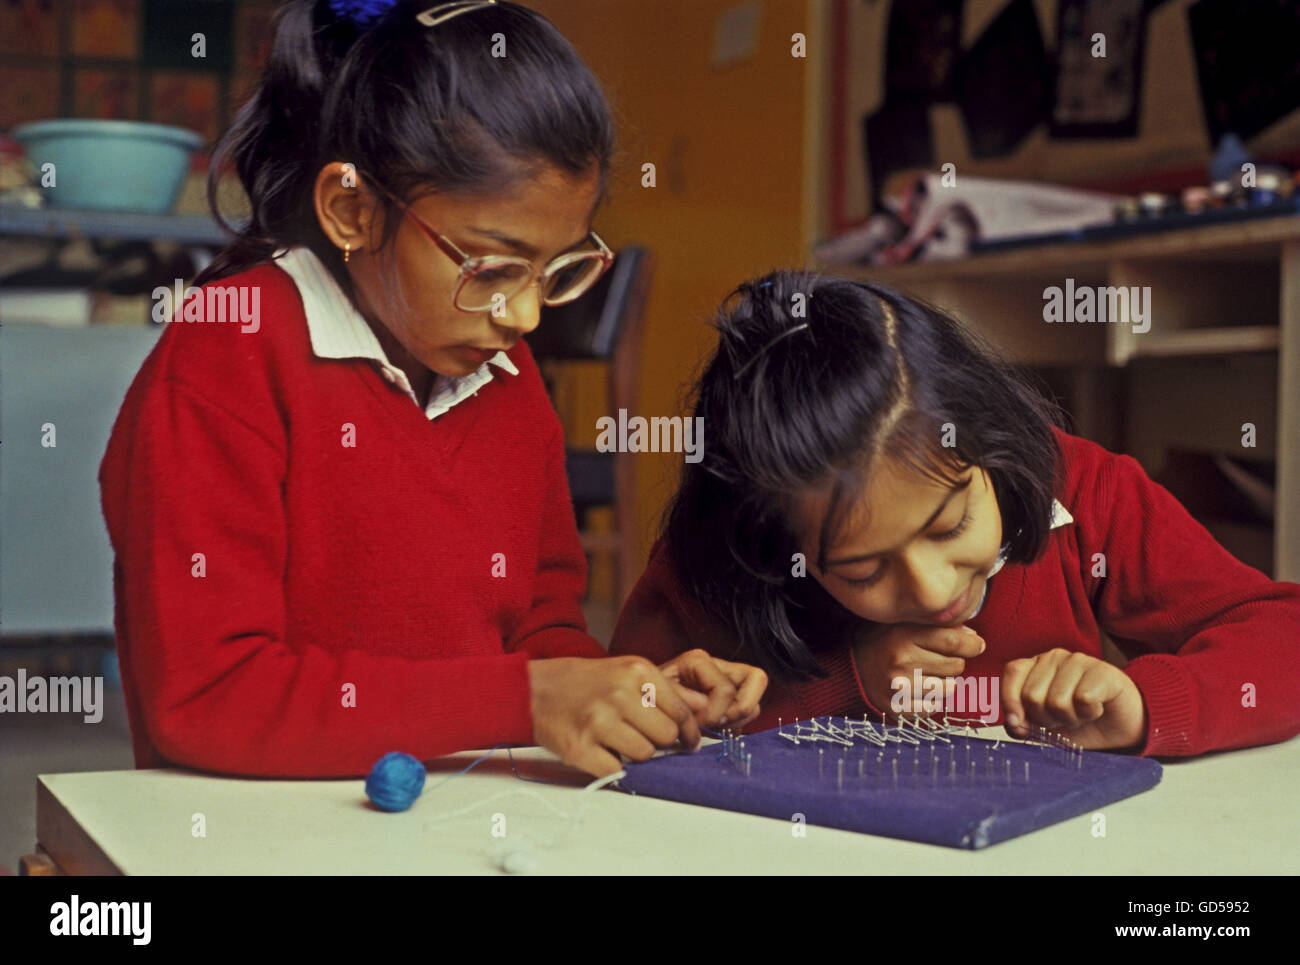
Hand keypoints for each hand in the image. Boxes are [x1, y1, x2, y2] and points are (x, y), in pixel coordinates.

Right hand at [528, 657, 701, 777]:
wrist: (533, 689)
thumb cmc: (587, 682)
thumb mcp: (626, 672)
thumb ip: (667, 690)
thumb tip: (704, 709)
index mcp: (635, 671)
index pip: (680, 711)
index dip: (689, 732)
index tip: (688, 742)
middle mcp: (619, 693)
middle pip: (666, 736)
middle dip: (660, 742)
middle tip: (645, 736)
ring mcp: (598, 721)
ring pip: (645, 755)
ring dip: (637, 755)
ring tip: (620, 741)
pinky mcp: (579, 748)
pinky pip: (616, 770)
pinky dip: (612, 766)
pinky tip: (602, 750)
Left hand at [657, 649, 767, 730]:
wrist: (645, 703)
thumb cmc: (648, 696)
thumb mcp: (655, 695)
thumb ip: (680, 700)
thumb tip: (706, 708)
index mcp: (699, 661)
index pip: (725, 689)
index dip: (714, 713)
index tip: (695, 725)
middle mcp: (719, 666)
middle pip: (756, 680)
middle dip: (737, 712)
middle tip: (714, 725)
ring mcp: (729, 682)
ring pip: (755, 702)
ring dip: (736, 722)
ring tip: (711, 728)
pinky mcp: (733, 700)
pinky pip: (748, 716)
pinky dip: (735, 727)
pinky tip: (714, 730)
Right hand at [852, 622, 985, 718]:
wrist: (851, 669)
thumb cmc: (882, 643)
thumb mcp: (905, 624)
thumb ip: (938, 627)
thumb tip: (973, 638)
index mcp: (903, 635)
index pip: (953, 641)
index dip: (971, 643)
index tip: (977, 645)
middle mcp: (902, 662)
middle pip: (955, 665)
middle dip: (954, 662)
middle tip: (938, 659)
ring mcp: (900, 688)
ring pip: (949, 688)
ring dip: (946, 682)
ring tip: (928, 674)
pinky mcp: (899, 708)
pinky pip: (935, 707)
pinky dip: (933, 700)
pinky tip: (920, 690)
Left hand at [1001, 649, 1146, 750]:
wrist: (1122, 725)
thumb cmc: (1080, 722)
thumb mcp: (1045, 728)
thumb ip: (1023, 724)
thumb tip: (1013, 724)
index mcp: (1035, 665)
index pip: (1012, 673)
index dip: (1010, 701)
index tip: (1019, 724)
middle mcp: (1054, 657)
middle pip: (1032, 695)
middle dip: (1046, 719)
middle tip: (1064, 719)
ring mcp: (1079, 661)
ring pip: (1057, 701)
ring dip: (1070, 719)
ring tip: (1081, 714)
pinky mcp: (1103, 671)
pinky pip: (1083, 700)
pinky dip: (1089, 714)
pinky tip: (1097, 709)